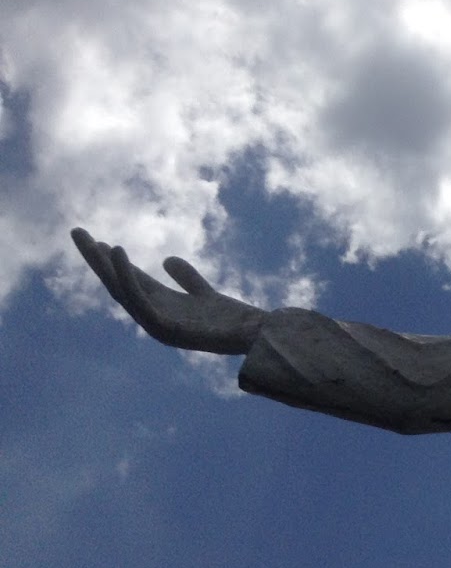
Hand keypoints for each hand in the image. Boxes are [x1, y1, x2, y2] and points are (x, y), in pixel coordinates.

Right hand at [71, 228, 265, 354]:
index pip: (130, 280)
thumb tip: (166, 259)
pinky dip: (126, 277)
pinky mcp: (166, 330)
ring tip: (94, 242)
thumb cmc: (232, 320)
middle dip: (97, 260)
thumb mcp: (203, 292)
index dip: (113, 262)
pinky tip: (118, 253)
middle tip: (77, 232)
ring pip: (122, 292)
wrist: (256, 336)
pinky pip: (139, 300)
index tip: (97, 240)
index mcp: (162, 306)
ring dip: (106, 266)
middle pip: (118, 284)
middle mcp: (154, 315)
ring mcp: (158, 324)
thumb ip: (186, 277)